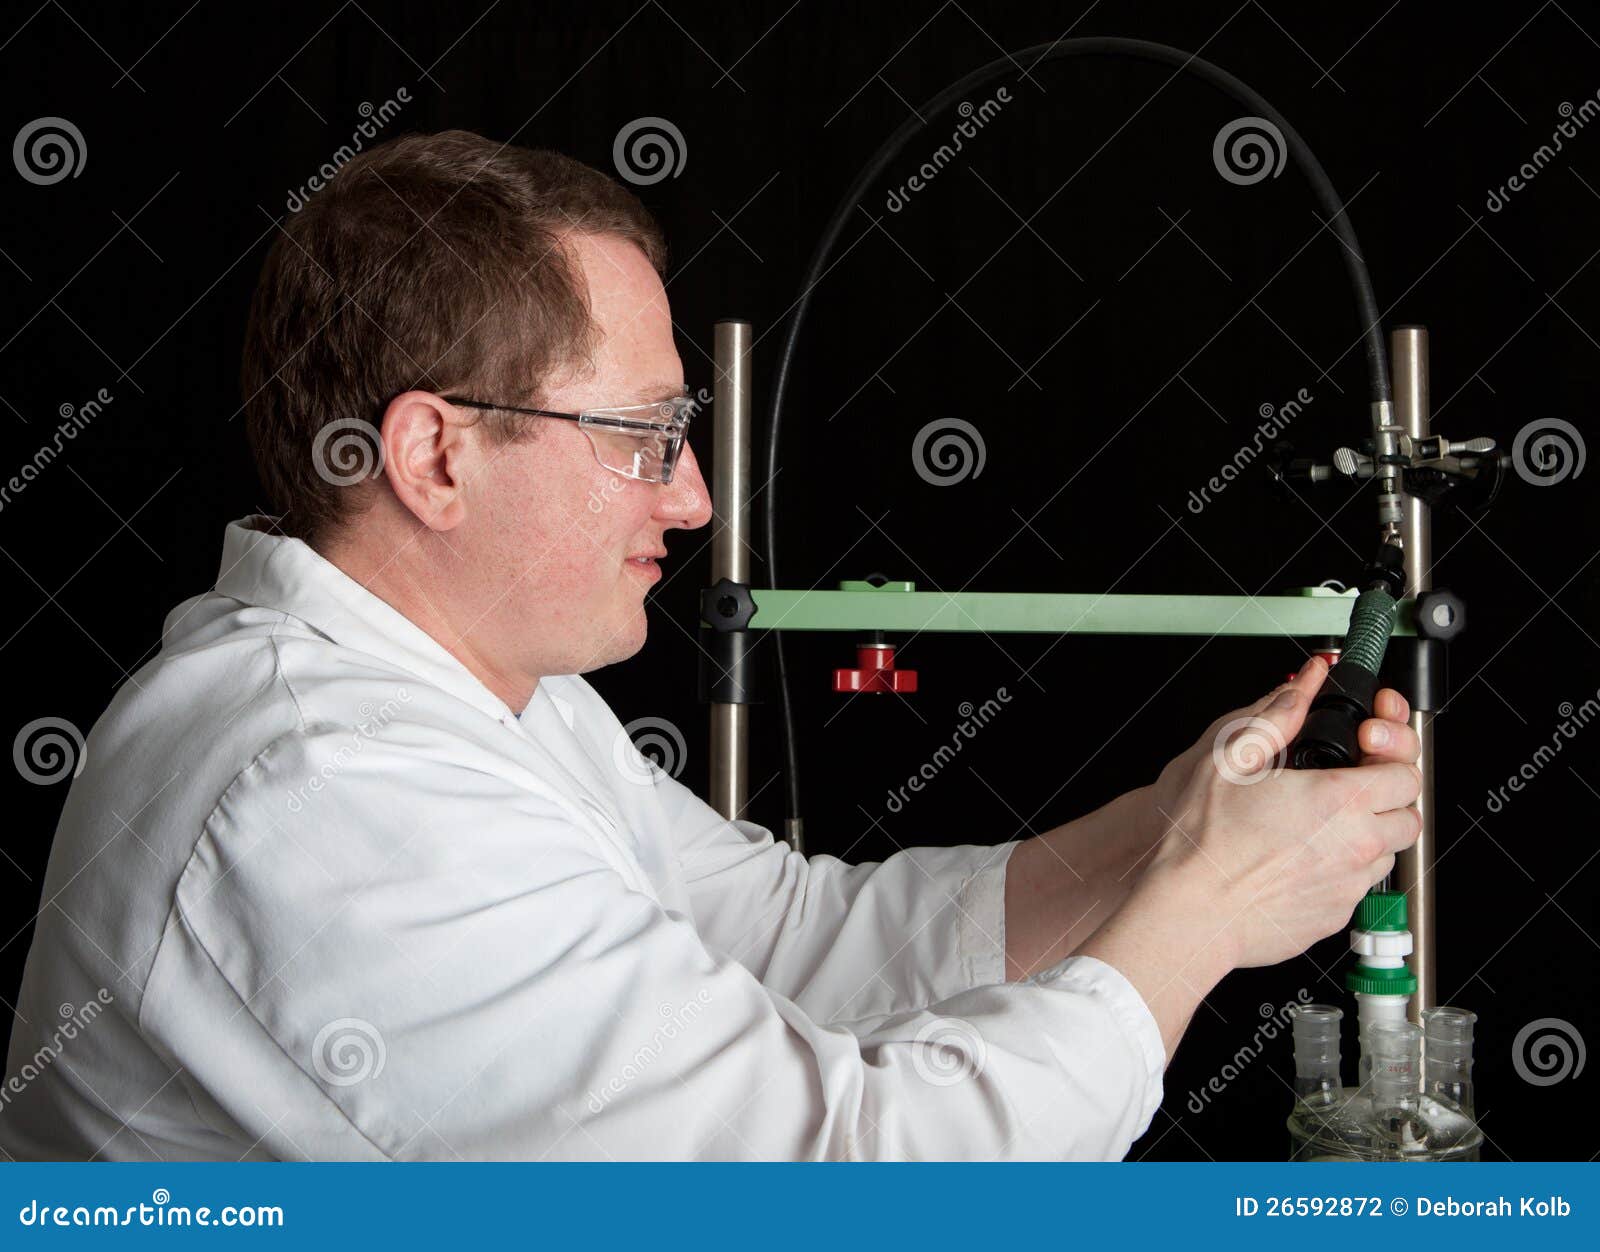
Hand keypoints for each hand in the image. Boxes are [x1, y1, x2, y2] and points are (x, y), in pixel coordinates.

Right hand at [1144, 655, 1423, 969]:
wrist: (1188, 912)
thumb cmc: (1202, 841)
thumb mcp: (1229, 758)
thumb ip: (1278, 713)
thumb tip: (1309, 680)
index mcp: (1337, 799)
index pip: (1406, 771)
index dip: (1391, 751)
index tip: (1368, 743)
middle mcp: (1355, 845)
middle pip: (1409, 814)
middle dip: (1387, 792)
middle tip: (1349, 780)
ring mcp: (1347, 886)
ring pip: (1386, 852)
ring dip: (1367, 831)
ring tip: (1321, 820)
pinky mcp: (1333, 916)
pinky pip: (1355, 885)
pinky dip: (1340, 866)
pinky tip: (1299, 854)